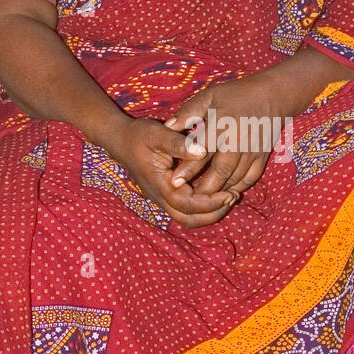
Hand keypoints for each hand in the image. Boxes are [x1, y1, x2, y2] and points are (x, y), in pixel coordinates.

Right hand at [108, 117, 236, 227]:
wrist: (119, 140)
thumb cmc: (139, 135)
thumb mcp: (158, 134)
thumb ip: (180, 144)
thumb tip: (202, 151)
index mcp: (161, 185)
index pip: (188, 205)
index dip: (211, 203)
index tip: (230, 193)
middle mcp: (160, 197)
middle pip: (189, 219)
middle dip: (213, 213)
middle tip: (233, 197)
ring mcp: (161, 198)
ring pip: (187, 218)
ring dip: (208, 213)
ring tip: (228, 197)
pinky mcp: (164, 195)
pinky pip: (184, 210)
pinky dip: (202, 207)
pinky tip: (216, 191)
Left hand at [165, 76, 283, 199]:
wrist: (273, 95)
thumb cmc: (235, 94)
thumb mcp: (210, 96)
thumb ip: (188, 112)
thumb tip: (168, 127)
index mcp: (222, 123)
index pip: (203, 150)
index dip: (188, 168)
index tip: (174, 182)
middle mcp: (239, 140)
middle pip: (221, 171)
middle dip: (203, 189)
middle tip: (186, 200)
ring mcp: (253, 150)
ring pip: (235, 178)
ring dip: (218, 192)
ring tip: (200, 202)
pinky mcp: (262, 157)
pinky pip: (249, 179)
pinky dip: (236, 188)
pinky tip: (223, 194)